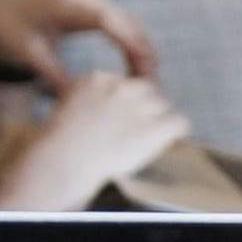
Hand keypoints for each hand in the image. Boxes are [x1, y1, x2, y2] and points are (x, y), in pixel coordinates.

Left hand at [0, 0, 157, 88]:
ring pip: (131, 24)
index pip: (105, 19)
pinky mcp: (98, 9)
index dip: (127, 41)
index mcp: (65, 4)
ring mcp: (94, 1)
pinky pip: (124, 27)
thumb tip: (74, 100)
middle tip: (153, 87)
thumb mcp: (28, 53)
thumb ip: (51, 73)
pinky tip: (139, 72)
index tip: (143, 68)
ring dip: (143, 52)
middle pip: (126, 21)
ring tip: (150, 85)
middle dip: (143, 53)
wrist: (4, 7)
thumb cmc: (12, 30)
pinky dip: (135, 48)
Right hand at [42, 72, 191, 178]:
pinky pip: (179, 122)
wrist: (64, 162)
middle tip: (135, 132)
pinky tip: (168, 140)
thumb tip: (112, 111)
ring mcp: (138, 105)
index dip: (125, 103)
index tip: (115, 122)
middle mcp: (120, 87)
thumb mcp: (70, 111)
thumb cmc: (61, 146)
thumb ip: (93, 103)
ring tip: (145, 140)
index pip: (125, 83)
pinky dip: (177, 132)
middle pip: (147, 89)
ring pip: (163, 103)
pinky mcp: (154, 125)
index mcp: (97, 79)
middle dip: (144, 108)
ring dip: (158, 120)